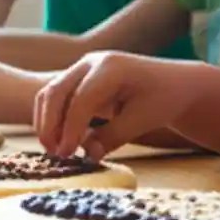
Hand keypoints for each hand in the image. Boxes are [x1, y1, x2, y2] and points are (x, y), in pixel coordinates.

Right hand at [34, 52, 202, 160]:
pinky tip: (59, 142)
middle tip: (54, 155)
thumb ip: (113, 137)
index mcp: (111, 68)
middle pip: (56, 92)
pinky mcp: (78, 79)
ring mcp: (82, 68)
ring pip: (50, 94)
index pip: (81, 99)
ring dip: (46, 123)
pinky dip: (52, 119)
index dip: (71, 128)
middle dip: (50, 125)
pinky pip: (56, 97)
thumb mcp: (143, 120)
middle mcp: (91, 63)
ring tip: (54, 151)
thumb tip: (88, 156)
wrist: (174, 83)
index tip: (67, 154)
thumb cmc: (163, 99)